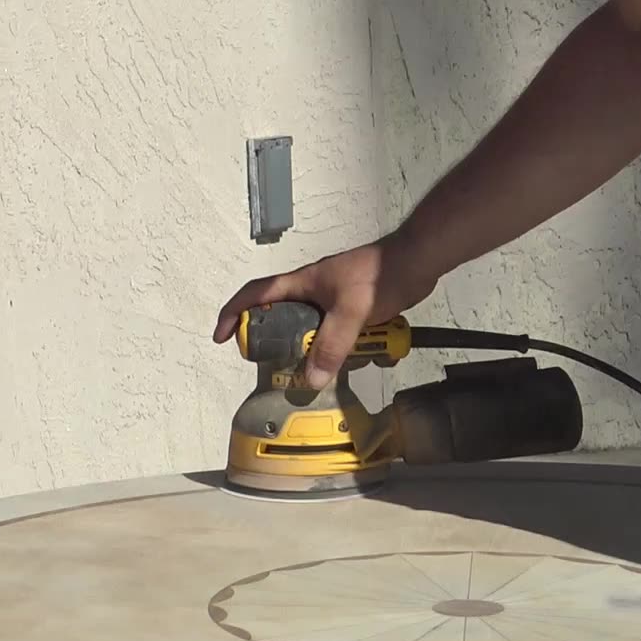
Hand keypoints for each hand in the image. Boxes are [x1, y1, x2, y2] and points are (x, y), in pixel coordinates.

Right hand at [213, 235, 438, 388]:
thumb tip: (311, 380)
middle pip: (285, 320)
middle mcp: (313, 292)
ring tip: (342, 363)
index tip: (223, 337)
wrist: (418, 261)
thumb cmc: (379, 276)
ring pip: (318, 332)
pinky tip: (374, 354)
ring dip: (329, 350)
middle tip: (288, 367)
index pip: (256, 294)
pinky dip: (356, 347)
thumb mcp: (351, 313)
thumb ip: (332, 346)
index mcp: (301, 284)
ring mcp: (334, 300)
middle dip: (286, 345)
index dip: (234, 313)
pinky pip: (345, 334)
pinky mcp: (356, 309)